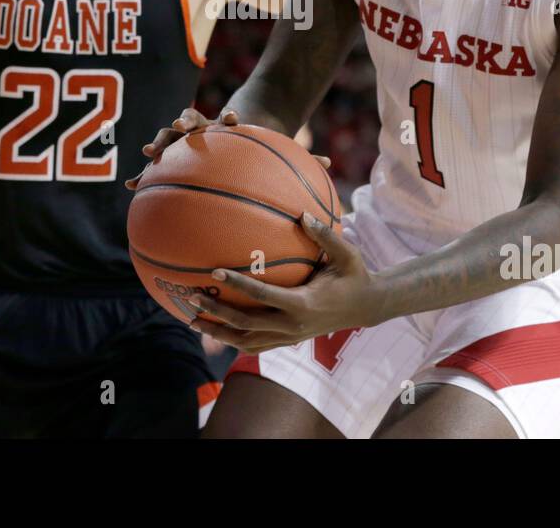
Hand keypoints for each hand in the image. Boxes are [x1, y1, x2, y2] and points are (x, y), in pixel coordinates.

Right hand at [124, 108, 329, 189]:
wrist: (232, 134)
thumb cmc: (256, 148)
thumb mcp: (275, 152)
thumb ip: (301, 157)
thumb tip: (331, 164)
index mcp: (228, 127)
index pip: (228, 117)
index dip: (230, 117)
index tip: (232, 118)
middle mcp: (204, 129)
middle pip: (192, 120)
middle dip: (186, 122)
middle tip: (181, 125)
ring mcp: (184, 140)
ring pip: (169, 136)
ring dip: (160, 142)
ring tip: (150, 152)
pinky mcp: (172, 155)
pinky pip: (156, 165)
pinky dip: (143, 173)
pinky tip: (130, 187)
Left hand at [186, 212, 378, 352]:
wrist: (367, 306)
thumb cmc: (355, 275)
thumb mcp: (347, 253)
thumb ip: (325, 235)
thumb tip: (303, 213)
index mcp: (304, 304)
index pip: (263, 296)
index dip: (238, 285)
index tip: (216, 271)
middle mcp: (293, 326)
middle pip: (246, 324)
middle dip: (216, 312)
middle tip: (192, 296)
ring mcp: (290, 337)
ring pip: (246, 341)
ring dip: (218, 332)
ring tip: (192, 321)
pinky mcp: (289, 341)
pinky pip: (256, 345)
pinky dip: (234, 340)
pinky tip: (216, 330)